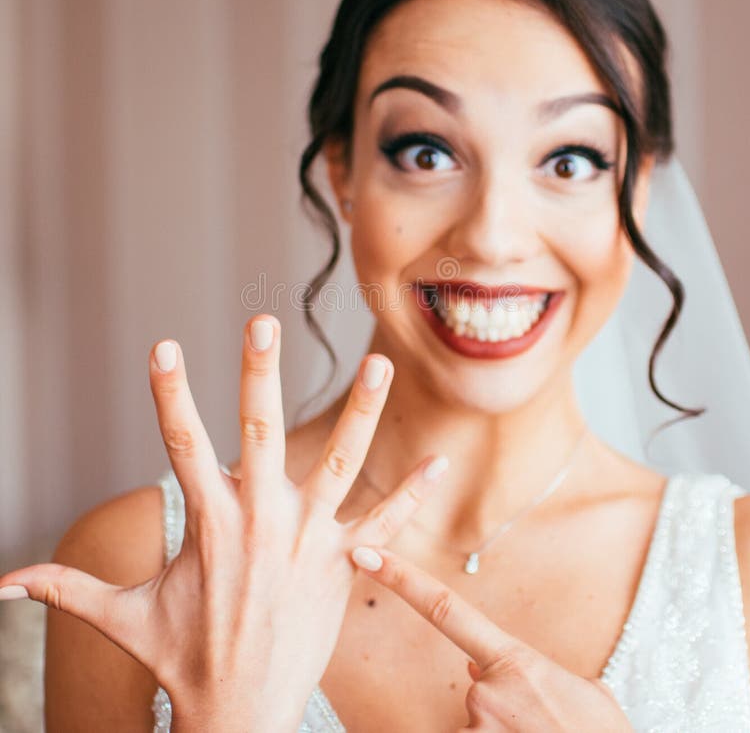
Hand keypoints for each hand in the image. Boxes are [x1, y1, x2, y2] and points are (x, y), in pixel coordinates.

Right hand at [0, 316, 448, 732]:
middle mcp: (260, 521)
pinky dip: (412, 494)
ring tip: (380, 362)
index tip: (164, 346)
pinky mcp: (341, 563)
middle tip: (264, 323)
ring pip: (339, 463)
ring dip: (361, 412)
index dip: (170, 395)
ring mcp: (306, 539)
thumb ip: (69, 589)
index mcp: (209, 523)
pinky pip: (384, 523)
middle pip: (260, 434)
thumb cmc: (182, 657)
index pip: (180, 444)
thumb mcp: (122, 617)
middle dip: (260, 375)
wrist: (241, 713)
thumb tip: (3, 587)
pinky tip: (439, 461)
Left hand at [350, 547, 632, 732]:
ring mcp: (480, 726)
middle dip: (503, 704)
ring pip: (477, 723)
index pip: (445, 609)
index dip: (403, 580)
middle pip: (475, 688)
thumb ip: (523, 672)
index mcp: (514, 660)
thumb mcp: (576, 691)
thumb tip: (475, 668)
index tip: (366, 554)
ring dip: (506, 731)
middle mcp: (489, 690)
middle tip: (543, 722)